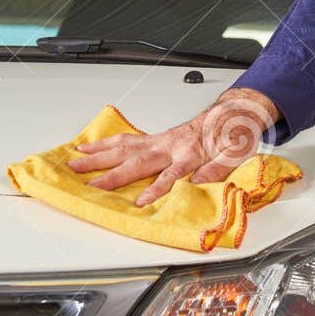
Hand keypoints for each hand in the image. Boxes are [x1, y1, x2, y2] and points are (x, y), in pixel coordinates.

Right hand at [64, 88, 280, 205]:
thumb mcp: (238, 154)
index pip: (171, 174)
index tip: (141, 203)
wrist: (234, 111)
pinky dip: (106, 143)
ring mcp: (160, 140)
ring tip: (76, 163)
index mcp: (192, 152)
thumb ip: (218, 169)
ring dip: (99, 156)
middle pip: (137, 162)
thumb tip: (199, 186)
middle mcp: (171, 145)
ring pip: (125, 148)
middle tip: (89, 186)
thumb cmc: (236, 134)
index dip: (156, 189)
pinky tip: (89, 147)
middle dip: (112, 176)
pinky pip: (126, 140)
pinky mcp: (155, 137)